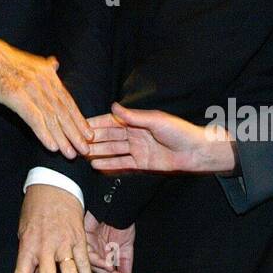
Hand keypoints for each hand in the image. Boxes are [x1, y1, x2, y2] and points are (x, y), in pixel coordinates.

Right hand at [0, 34, 89, 159]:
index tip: (88, 133)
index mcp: (48, 74)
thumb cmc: (4, 60)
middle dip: (75, 132)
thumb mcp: (29, 60)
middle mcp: (43, 82)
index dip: (78, 118)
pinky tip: (52, 146)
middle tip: (85, 149)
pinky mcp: (17, 97)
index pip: (68, 100)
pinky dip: (44, 134)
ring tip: (71, 153)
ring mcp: (31, 89)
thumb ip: (45, 66)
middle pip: (63, 111)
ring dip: (62, 138)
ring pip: (51, 118)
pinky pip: (34, 119)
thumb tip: (55, 63)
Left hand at [10, 185, 92, 272]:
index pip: (22, 271)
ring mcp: (63, 242)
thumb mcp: (24, 232)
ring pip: (70, 270)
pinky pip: (84, 260)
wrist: (54, 184)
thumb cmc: (36, 208)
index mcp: (28, 244)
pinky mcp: (78, 238)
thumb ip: (29, 258)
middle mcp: (46, 245)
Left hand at [84, 211, 133, 272]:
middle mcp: (94, 253)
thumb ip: (125, 265)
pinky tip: (109, 266)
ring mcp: (88, 247)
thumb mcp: (126, 248)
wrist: (118, 207)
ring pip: (94, 266)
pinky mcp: (83, 240)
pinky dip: (100, 262)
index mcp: (104, 256)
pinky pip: (89, 255)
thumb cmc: (121, 223)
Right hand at [87, 102, 234, 173]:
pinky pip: (122, 164)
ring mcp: (137, 149)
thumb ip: (133, 116)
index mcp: (137, 121)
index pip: (111, 121)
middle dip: (93, 138)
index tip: (79, 124)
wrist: (197, 152)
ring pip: (113, 150)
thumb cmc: (179, 131)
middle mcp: (134, 134)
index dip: (95, 123)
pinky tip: (96, 165)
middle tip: (75, 142)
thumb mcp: (155, 120)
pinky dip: (109, 164)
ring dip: (98, 152)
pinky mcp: (142, 163)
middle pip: (109, 136)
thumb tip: (113, 107)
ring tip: (81, 154)